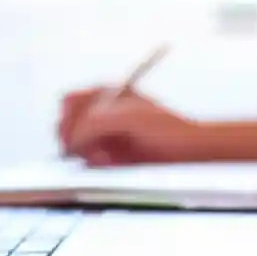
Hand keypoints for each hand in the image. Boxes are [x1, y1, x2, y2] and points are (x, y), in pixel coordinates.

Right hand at [56, 85, 201, 165]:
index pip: (69, 103)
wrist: (189, 150)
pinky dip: (98, 162)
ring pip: (77, 146)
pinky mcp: (111, 155)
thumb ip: (95, 123)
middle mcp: (103, 111)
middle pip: (67, 124)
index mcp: (106, 93)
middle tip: (92, 147)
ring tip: (107, 156)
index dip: (70, 120)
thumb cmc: (166, 128)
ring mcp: (106, 133)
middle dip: (76, 138)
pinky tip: (113, 162)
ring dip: (87, 152)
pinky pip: (91, 161)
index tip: (77, 135)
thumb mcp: (128, 118)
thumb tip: (73, 138)